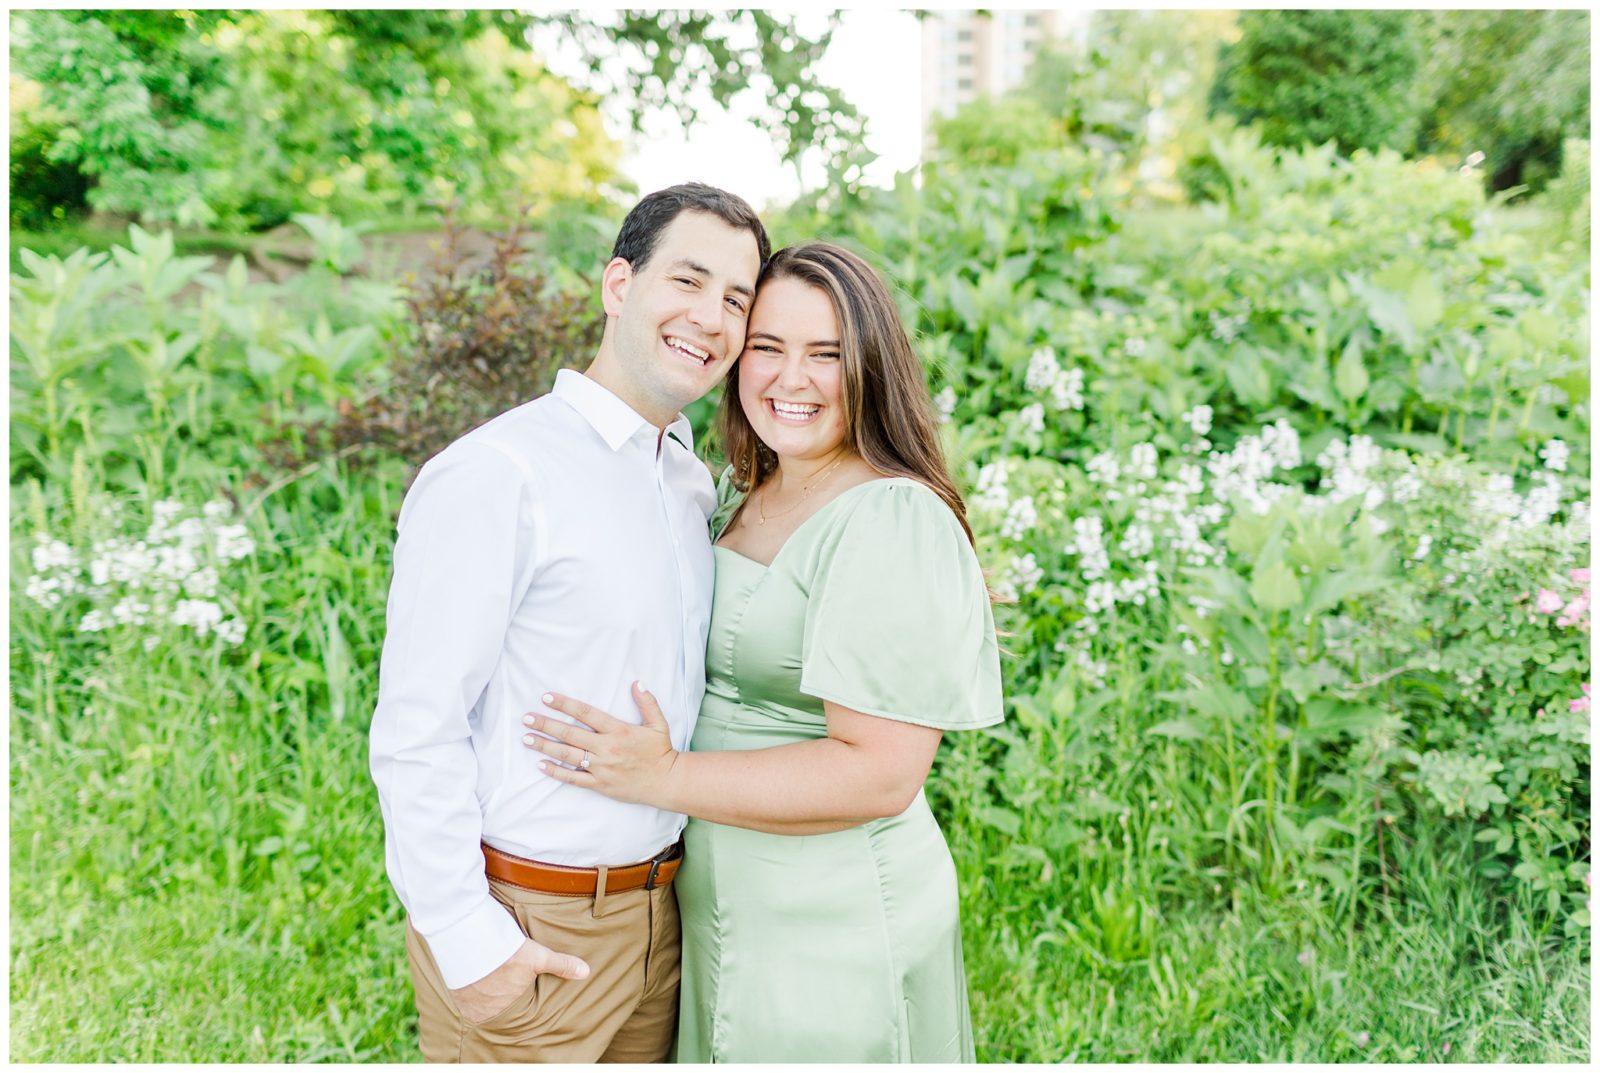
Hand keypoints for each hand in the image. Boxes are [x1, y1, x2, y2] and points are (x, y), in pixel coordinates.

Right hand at [450, 937, 588, 1024]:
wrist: (471, 941)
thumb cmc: (507, 953)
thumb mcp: (537, 957)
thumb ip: (560, 965)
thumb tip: (585, 972)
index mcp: (506, 1010)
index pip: (512, 1012)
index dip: (514, 1002)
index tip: (513, 993)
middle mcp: (484, 1012)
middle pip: (494, 1008)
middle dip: (498, 1000)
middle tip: (501, 986)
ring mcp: (467, 1003)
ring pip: (478, 1002)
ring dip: (482, 993)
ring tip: (487, 981)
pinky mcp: (453, 991)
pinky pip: (462, 995)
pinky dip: (468, 988)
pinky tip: (472, 977)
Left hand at [523, 682, 678, 806]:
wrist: (667, 782)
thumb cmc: (661, 751)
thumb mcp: (658, 723)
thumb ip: (647, 702)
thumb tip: (637, 682)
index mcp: (618, 730)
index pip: (586, 714)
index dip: (565, 704)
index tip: (546, 697)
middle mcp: (607, 748)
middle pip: (570, 734)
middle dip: (546, 725)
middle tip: (526, 718)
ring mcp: (602, 768)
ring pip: (567, 755)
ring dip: (545, 746)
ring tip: (526, 738)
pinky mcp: (600, 784)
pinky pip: (574, 778)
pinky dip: (556, 772)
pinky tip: (541, 764)